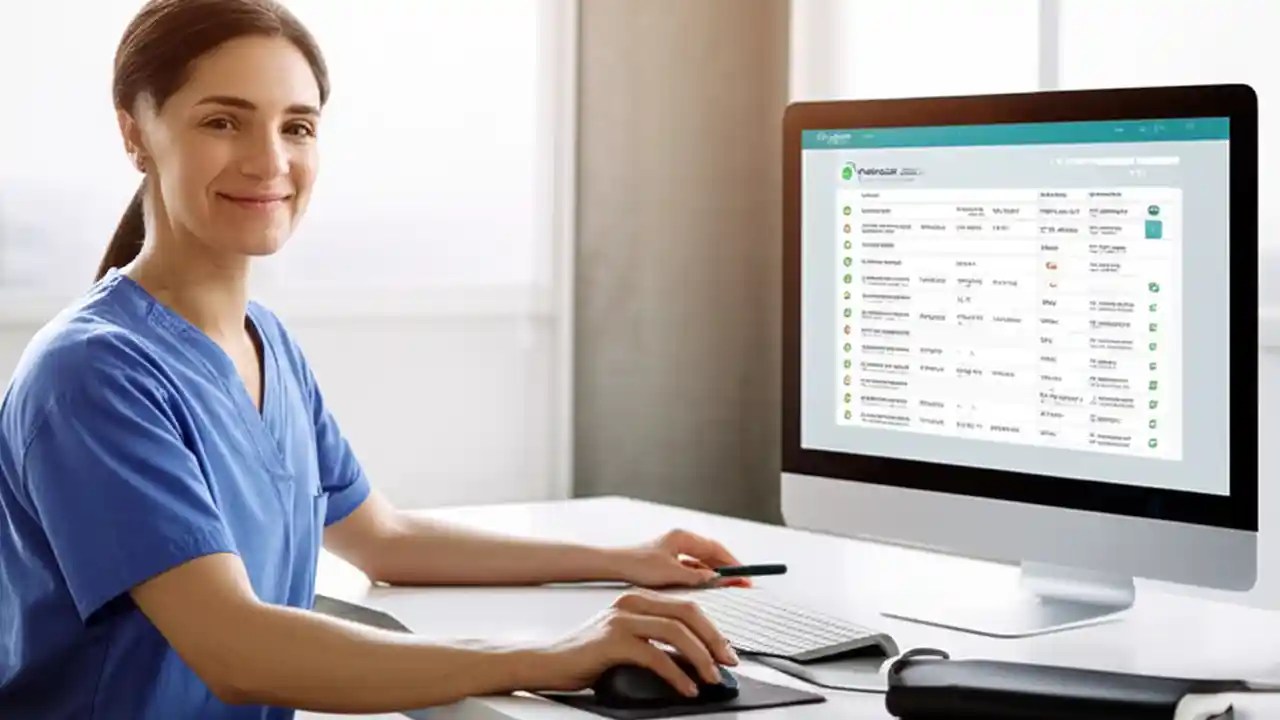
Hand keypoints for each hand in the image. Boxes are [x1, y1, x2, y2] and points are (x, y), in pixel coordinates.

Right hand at [532, 589, 739, 695]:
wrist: (550, 663)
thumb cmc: (589, 656)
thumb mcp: (629, 640)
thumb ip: (657, 639)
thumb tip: (697, 655)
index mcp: (639, 598)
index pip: (687, 606)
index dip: (712, 629)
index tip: (727, 651)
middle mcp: (632, 601)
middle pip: (687, 612)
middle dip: (714, 639)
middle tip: (729, 662)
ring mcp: (622, 618)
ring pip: (676, 632)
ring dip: (700, 658)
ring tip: (712, 678)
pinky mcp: (613, 640)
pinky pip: (656, 656)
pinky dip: (677, 674)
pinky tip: (686, 688)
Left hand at [615, 528, 751, 588]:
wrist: (614, 566)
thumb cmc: (637, 565)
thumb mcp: (670, 573)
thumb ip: (695, 576)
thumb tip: (716, 579)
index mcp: (682, 538)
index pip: (716, 549)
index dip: (733, 562)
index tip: (746, 574)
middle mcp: (681, 540)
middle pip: (712, 554)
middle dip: (728, 568)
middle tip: (743, 582)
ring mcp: (675, 550)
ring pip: (703, 562)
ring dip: (716, 573)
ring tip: (730, 586)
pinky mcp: (669, 560)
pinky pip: (693, 567)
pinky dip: (703, 576)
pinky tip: (708, 587)